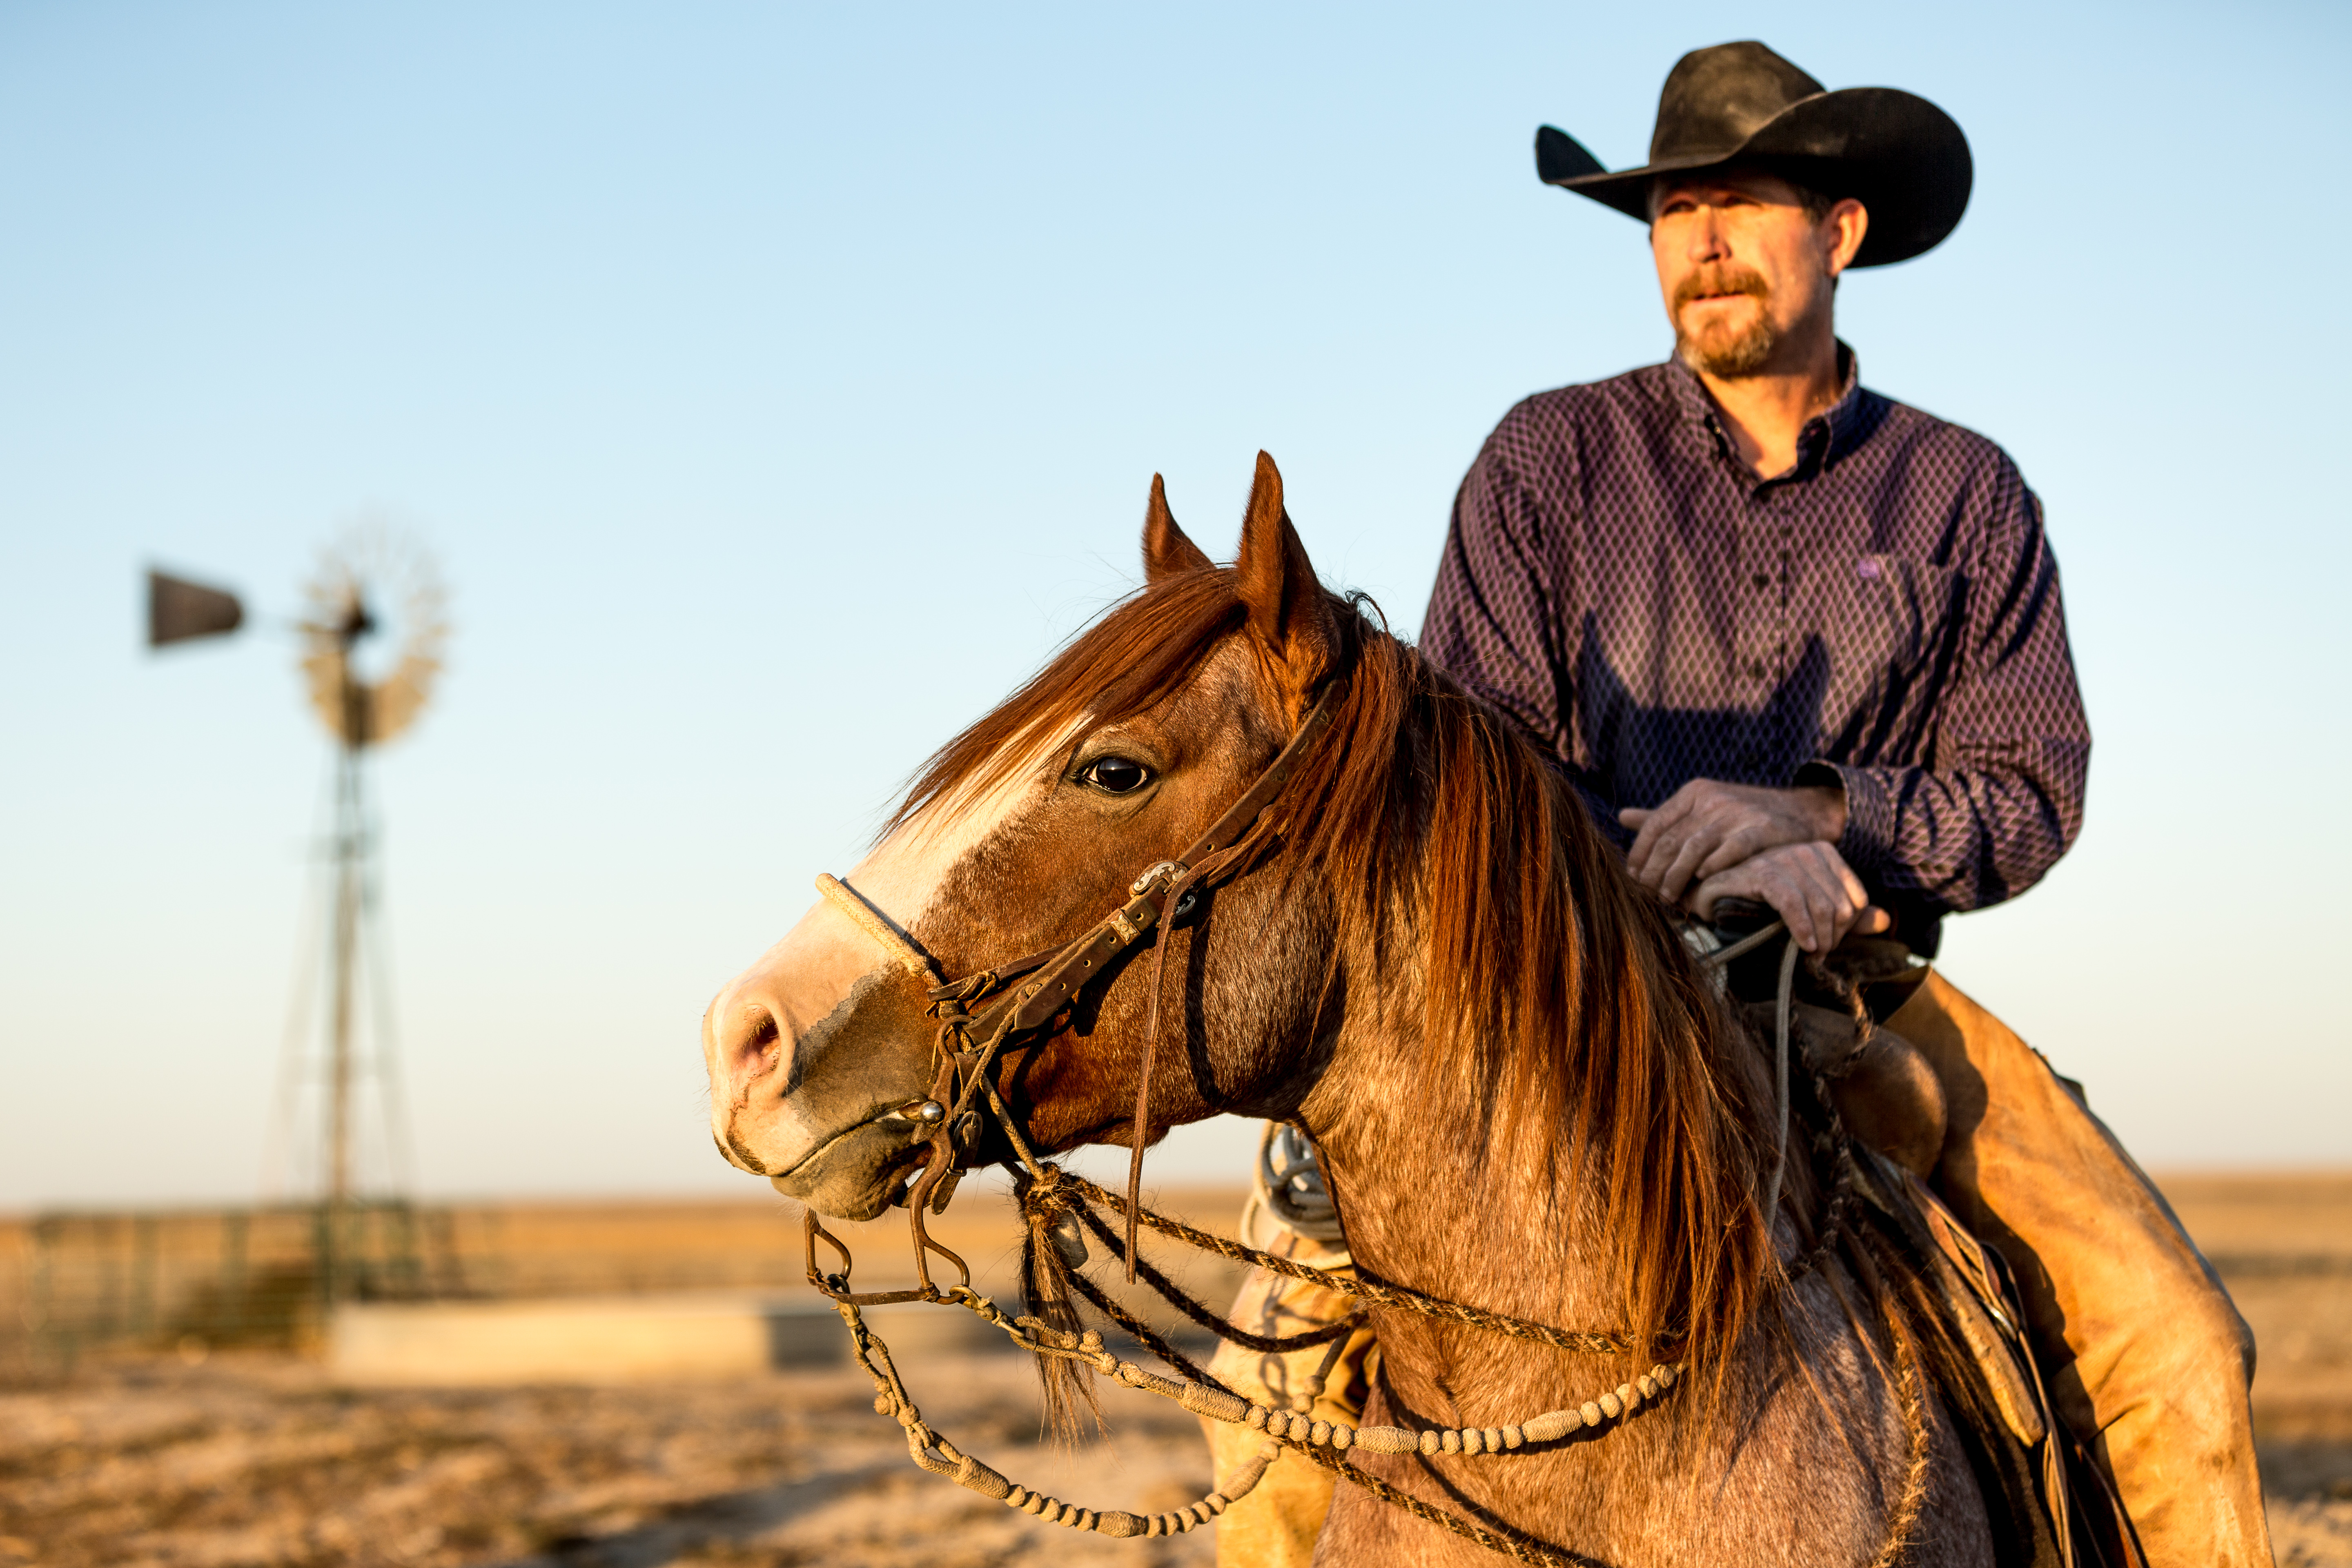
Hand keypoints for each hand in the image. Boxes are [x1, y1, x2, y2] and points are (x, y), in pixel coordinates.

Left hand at [1619, 780, 1846, 903]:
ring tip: (1668, 898)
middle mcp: (1712, 799)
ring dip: (1677, 876)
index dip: (1640, 853)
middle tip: (1646, 894)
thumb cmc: (1740, 816)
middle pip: (1671, 839)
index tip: (1632, 877)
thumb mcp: (1701, 809)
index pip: (1656, 824)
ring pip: (1695, 847)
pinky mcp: (1762, 828)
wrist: (1797, 811)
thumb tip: (1622, 816)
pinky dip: (1714, 865)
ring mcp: (1737, 813)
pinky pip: (1732, 849)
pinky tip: (1702, 880)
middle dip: (1654, 871)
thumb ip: (1664, 816)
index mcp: (1694, 793)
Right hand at [1687, 841, 1891, 952]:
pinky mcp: (1759, 872)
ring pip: (1820, 905)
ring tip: (1809, 955)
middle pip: (1840, 905)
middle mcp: (1803, 850)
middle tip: (1817, 956)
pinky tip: (1802, 946)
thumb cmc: (1759, 906)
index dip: (1847, 929)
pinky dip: (1801, 928)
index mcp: (1821, 852)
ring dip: (1819, 939)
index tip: (1827, 946)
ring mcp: (1780, 858)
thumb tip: (1885, 921)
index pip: (1855, 898)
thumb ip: (1847, 916)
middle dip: (1832, 937)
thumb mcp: (1809, 912)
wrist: (1710, 900)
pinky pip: (1792, 903)